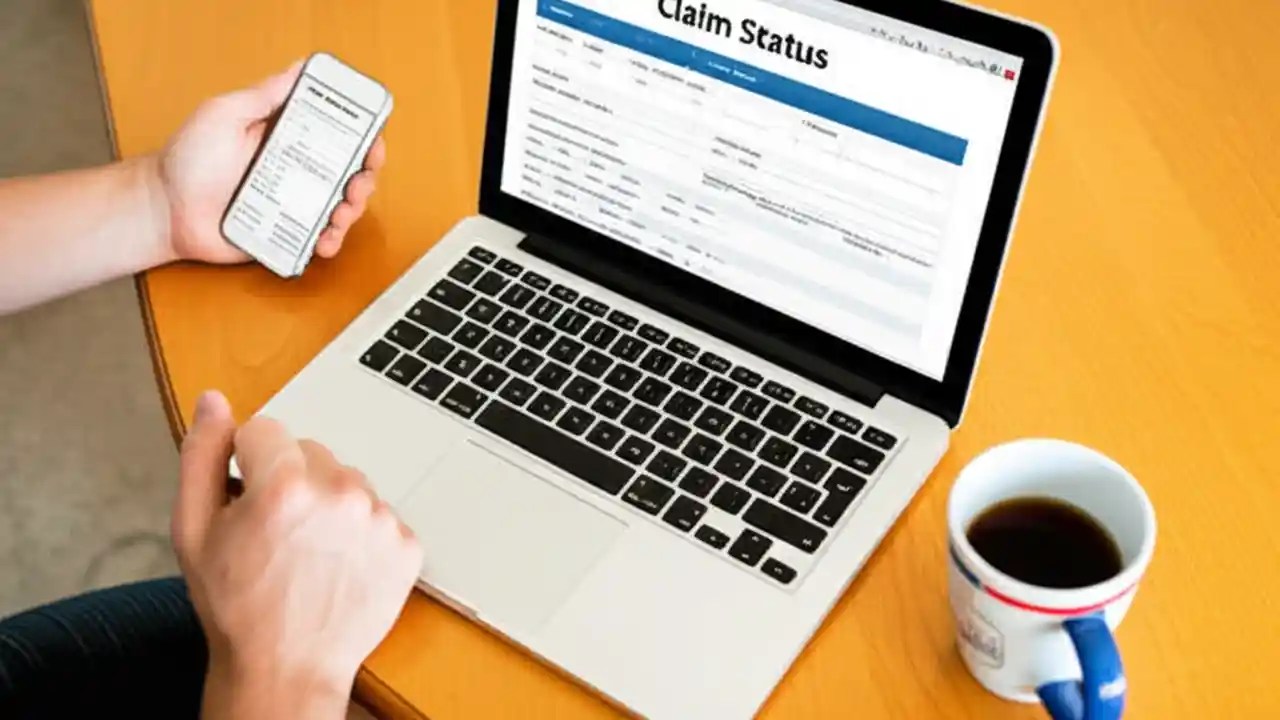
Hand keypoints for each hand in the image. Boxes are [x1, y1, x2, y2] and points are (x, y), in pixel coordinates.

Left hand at [156, 61, 387, 264]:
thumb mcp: (225, 114)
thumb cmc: (188, 160)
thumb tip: (299, 69)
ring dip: (351, 211)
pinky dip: (329, 241)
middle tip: (356, 185)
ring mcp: (293, 204)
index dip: (364, 140)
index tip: (372, 144)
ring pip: (340, 208)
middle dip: (364, 180)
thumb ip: (264, 95)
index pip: (338, 135)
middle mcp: (296, 170)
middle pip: (349, 173)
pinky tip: (324, 241)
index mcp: (288, 139)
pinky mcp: (285, 234)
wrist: (165, 210)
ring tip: (339, 215)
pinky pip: (318, 239)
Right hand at [173, 391, 421, 719]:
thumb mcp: (193, 530)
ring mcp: (380, 519)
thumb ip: (202, 455)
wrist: (286, 670)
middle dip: (290, 480)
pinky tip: (337, 564)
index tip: (246, 500)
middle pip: (310, 452)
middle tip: (276, 533)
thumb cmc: (236, 606)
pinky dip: (359, 532)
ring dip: (328, 503)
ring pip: (346, 480)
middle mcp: (340, 492)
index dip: (248, 463)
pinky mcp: (407, 543)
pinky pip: (377, 513)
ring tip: (307, 551)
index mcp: (284, 485)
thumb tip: (214, 402)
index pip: (265, 430)